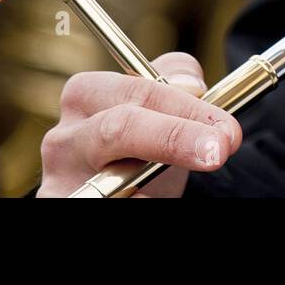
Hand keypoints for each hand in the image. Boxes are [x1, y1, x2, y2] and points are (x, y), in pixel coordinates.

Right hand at [37, 53, 241, 197]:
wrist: (122, 191)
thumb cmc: (142, 146)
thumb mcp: (158, 108)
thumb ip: (173, 78)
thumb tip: (189, 84)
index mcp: (85, 95)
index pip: (139, 90)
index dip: (187, 108)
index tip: (226, 130)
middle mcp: (63, 137)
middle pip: (119, 127)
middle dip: (176, 136)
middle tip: (219, 149)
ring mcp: (58, 179)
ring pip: (106, 179)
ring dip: (151, 183)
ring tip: (191, 171)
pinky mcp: (59, 205)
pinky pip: (101, 203)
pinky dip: (136, 201)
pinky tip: (150, 198)